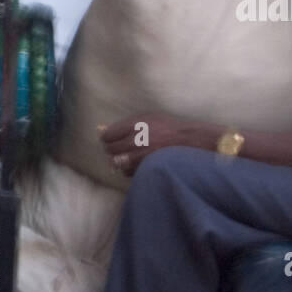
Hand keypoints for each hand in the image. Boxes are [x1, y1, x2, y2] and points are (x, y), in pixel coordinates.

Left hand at [99, 115, 221, 175]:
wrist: (189, 141)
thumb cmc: (167, 128)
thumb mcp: (147, 119)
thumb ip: (125, 125)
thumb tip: (101, 129)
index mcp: (134, 125)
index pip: (107, 136)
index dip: (106, 138)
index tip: (110, 139)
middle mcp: (135, 141)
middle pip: (109, 150)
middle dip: (112, 149)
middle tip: (120, 148)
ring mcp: (139, 157)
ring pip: (116, 163)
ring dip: (120, 160)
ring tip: (129, 155)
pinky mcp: (145, 168)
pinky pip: (127, 172)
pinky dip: (129, 169)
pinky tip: (137, 163)